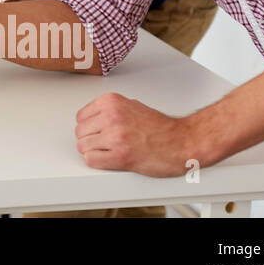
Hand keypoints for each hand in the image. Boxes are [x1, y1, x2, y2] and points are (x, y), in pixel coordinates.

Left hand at [74, 93, 193, 176]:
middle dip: (90, 140)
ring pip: (83, 146)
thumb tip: (93, 118)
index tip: (97, 132)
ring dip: (94, 152)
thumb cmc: (162, 128)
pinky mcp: (120, 156)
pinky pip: (91, 160)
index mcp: (112, 102)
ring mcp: (115, 136)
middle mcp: (111, 116)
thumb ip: (111, 109)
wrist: (183, 142)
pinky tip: (110, 159)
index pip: (81, 117)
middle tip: (104, 144)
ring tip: (109, 152)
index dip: (89, 128)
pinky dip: (98, 162)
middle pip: (80, 132)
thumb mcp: (132, 106)